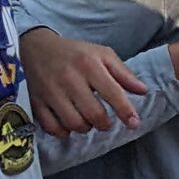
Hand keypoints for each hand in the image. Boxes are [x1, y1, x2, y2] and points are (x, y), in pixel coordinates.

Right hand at [18, 26, 147, 135]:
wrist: (35, 47)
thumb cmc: (75, 53)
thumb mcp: (102, 54)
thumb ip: (124, 73)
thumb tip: (143, 91)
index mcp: (88, 65)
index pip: (112, 93)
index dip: (125, 111)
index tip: (134, 123)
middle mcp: (69, 79)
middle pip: (93, 113)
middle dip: (104, 124)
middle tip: (106, 122)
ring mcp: (50, 91)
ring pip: (73, 123)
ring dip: (85, 128)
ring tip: (88, 121)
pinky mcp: (35, 101)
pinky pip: (52, 127)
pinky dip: (63, 131)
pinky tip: (69, 124)